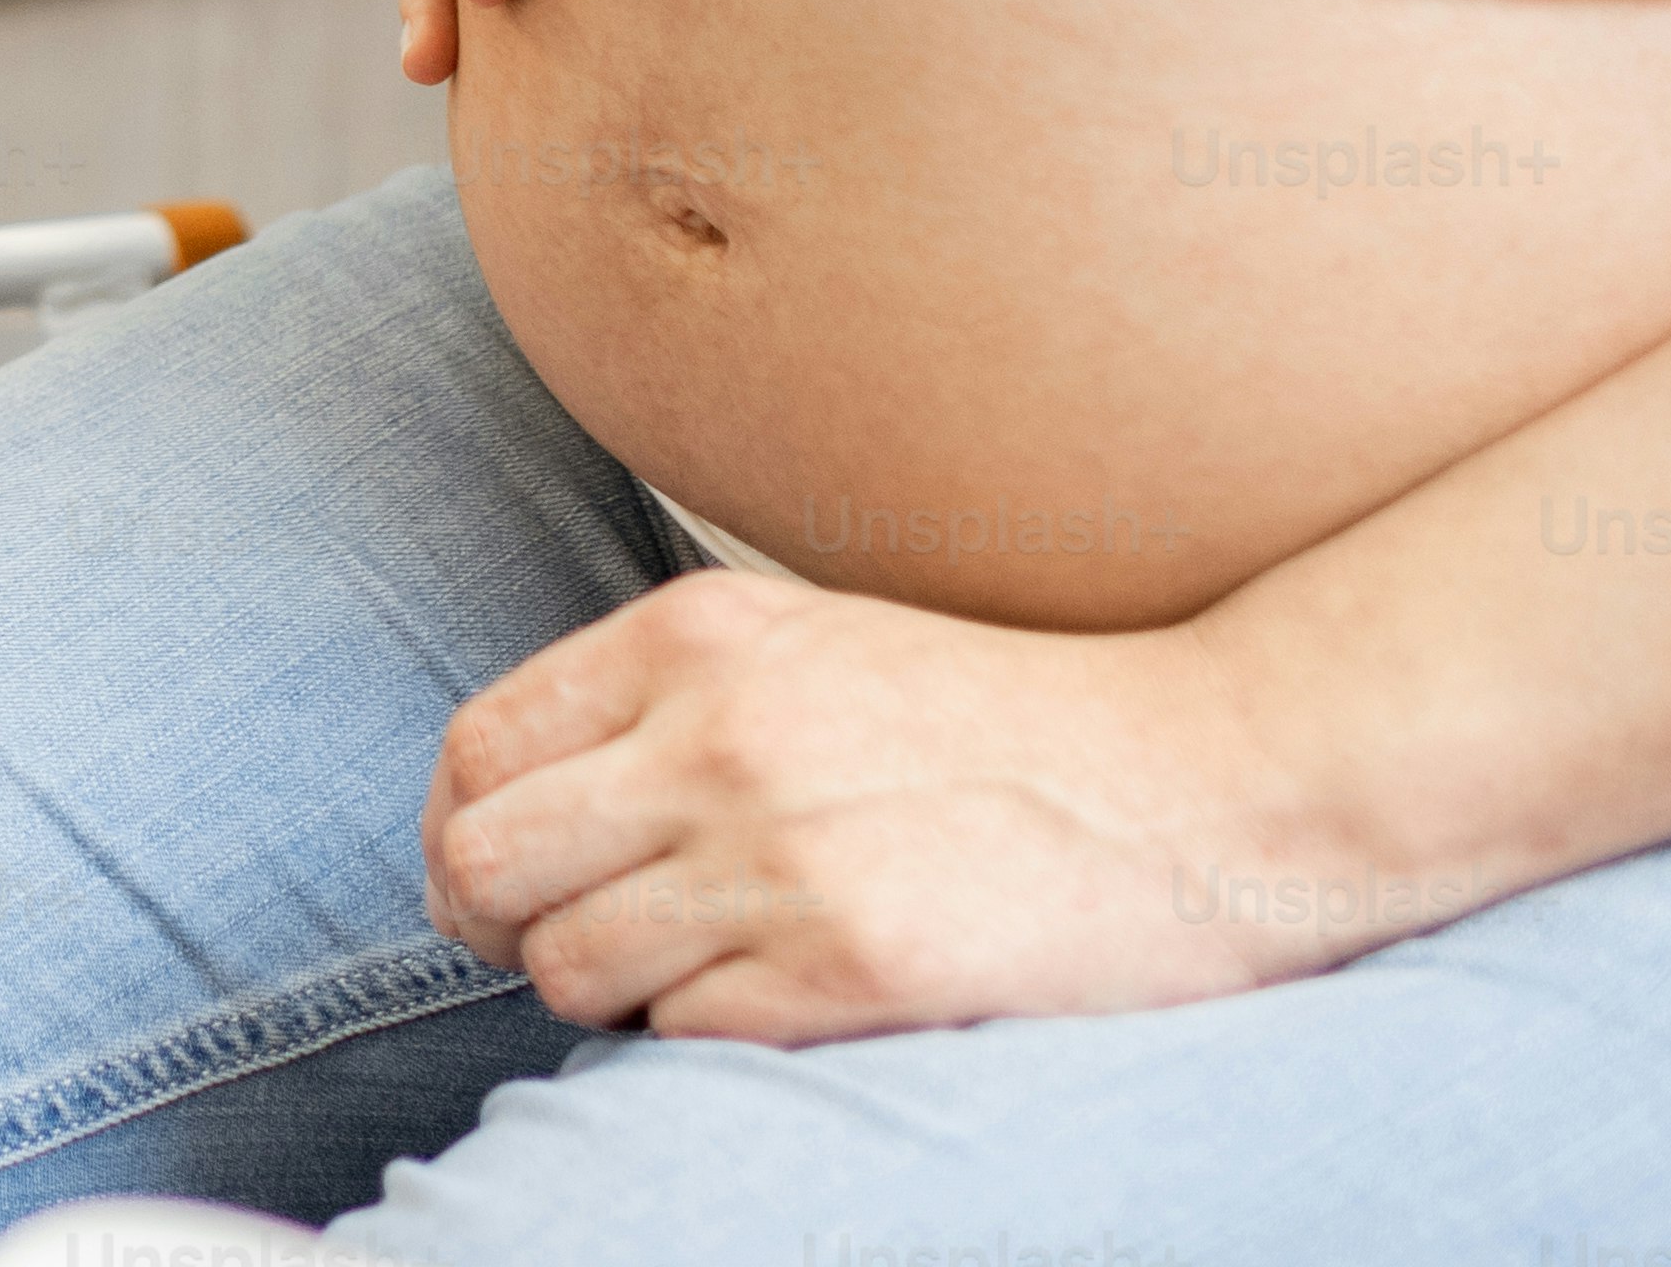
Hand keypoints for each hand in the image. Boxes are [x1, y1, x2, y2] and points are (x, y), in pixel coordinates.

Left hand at [424, 567, 1442, 1038]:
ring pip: (569, 968)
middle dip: (499, 926)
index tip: (498, 878)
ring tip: (699, 970)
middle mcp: (714, 735)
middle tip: (570, 947)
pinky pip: (683, 1032)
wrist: (1209, 782)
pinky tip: (786, 997)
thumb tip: (506, 807)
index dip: (461, 831)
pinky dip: (707, 1033)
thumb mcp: (806, 648)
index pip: (475, 749)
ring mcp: (778, 852)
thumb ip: (660, 703)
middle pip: (483, 864)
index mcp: (692, 637)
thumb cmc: (1001, 724)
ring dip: (611, 993)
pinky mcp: (849, 966)